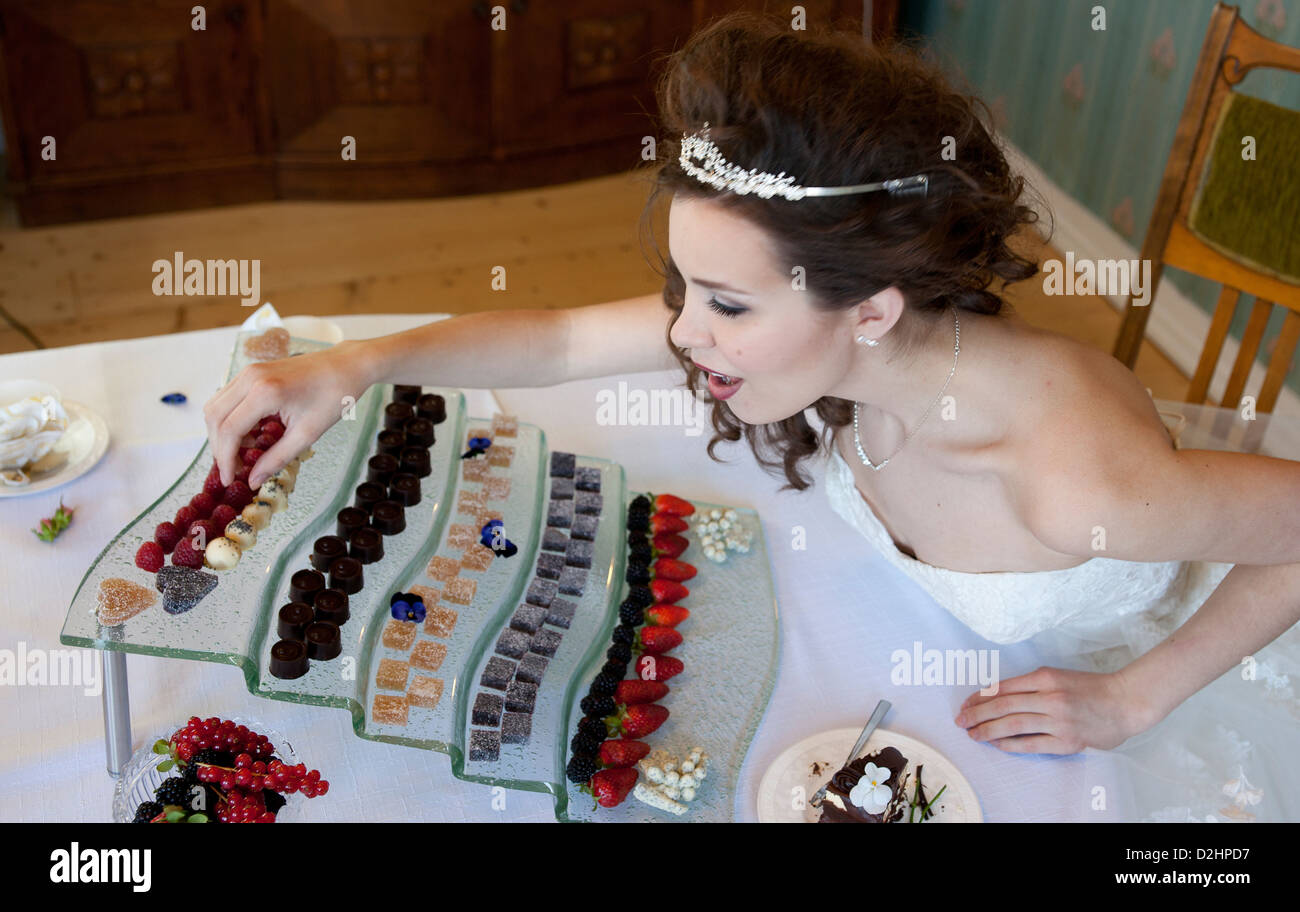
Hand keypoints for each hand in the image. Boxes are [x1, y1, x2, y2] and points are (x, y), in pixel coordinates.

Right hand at [203, 339, 372, 488]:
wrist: (346, 365)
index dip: (225, 459)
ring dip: (222, 432)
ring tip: (244, 452)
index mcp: (265, 392)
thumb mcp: (307, 433)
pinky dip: (230, 418)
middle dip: (219, 447)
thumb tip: (253, 480)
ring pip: (216, 406)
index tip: (230, 479)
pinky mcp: (252, 371)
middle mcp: (250, 377)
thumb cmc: (334, 396)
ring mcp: (249, 371)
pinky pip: (227, 397)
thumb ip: (277, 458)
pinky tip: (250, 434)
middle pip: (214, 417)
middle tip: (235, 468)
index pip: (229, 430)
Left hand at [952, 666, 1151, 753]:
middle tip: (960, 721)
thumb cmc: (1090, 688)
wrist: (1124, 702)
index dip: (980, 697)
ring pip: (1013, 725)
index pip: (1003, 687)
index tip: (965, 704)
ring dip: (988, 730)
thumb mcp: (1057, 676)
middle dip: (977, 714)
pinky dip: (1011, 744)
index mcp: (1044, 677)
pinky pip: (1031, 744)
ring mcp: (1058, 720)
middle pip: (1003, 706)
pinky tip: (997, 745)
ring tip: (973, 734)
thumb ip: (1030, 684)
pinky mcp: (1067, 741)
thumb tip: (998, 696)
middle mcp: (1049, 697)